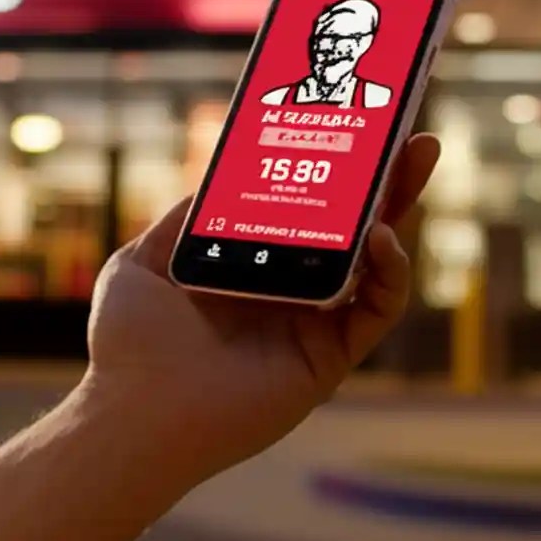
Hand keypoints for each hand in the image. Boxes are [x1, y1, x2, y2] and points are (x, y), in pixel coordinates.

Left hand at [81, 134, 440, 478]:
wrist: (135, 411)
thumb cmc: (129, 345)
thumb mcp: (141, 260)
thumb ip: (184, 219)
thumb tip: (222, 176)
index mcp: (250, 267)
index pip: (302, 210)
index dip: (328, 172)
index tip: (349, 129)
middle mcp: (288, 291)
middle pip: (352, 227)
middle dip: (386, 181)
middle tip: (412, 135)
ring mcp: (313, 323)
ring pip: (375, 261)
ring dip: (400, 210)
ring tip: (410, 163)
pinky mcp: (330, 357)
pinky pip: (377, 309)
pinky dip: (391, 272)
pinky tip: (381, 237)